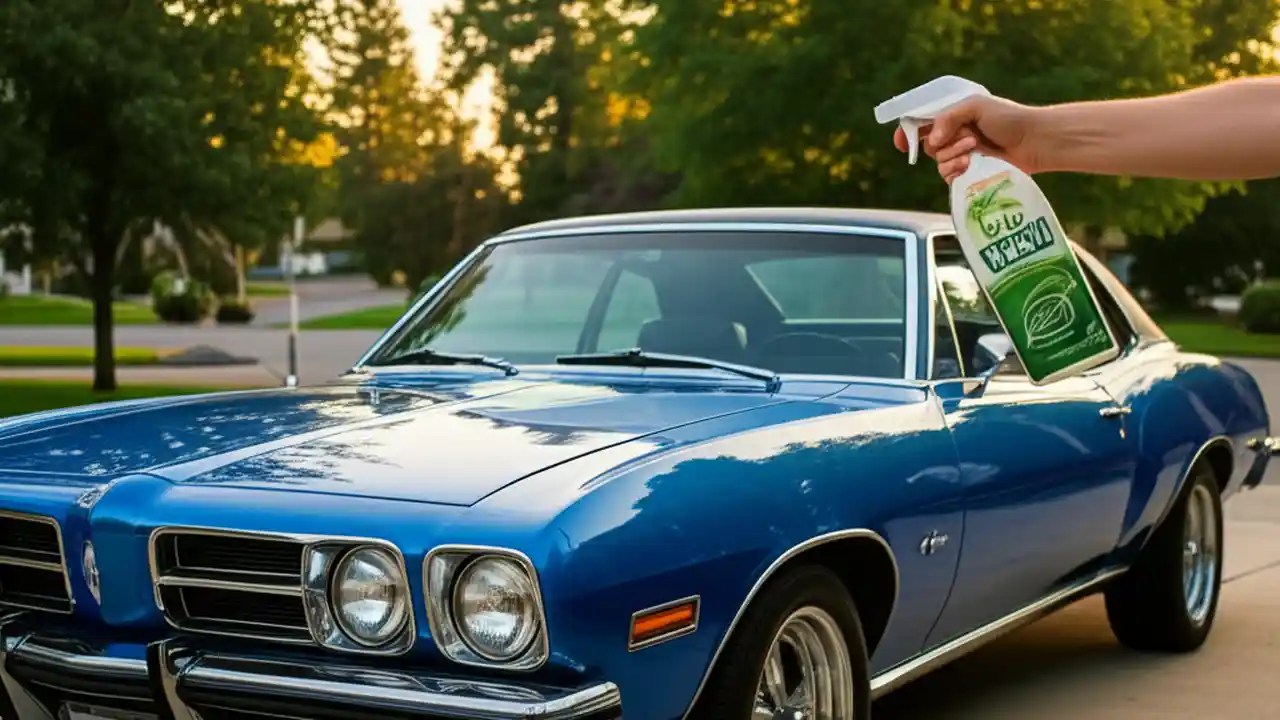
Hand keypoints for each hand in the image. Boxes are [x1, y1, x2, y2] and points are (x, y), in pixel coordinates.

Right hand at [893, 95, 1045, 182]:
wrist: (1034, 141)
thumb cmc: (1009, 118)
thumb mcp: (976, 106)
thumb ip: (948, 117)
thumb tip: (930, 140)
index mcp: (952, 117)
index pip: (920, 124)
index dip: (907, 132)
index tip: (901, 142)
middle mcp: (953, 136)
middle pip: (927, 146)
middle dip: (943, 143)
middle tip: (967, 138)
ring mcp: (960, 156)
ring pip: (937, 162)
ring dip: (953, 156)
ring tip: (974, 151)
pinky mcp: (968, 174)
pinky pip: (947, 177)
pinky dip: (954, 171)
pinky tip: (970, 165)